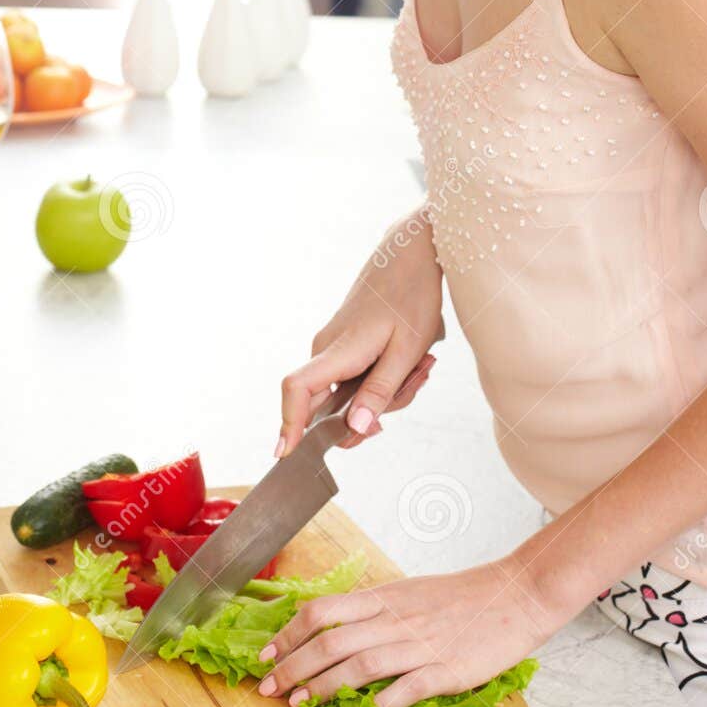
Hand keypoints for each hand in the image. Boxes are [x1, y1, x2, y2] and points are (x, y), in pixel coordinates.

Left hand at [255, 554, 561, 706]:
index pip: (322, 611)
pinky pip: (405, 689)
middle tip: (269, 687)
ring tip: (300, 703)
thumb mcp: (411, 592)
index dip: (288, 633)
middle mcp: (396, 619)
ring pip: (359, 665)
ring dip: (324, 687)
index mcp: (385, 597)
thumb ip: (377, 610)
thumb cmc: (463, 596)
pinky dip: (378, 705)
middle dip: (293, 666)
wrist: (515, 595)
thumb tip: (337, 629)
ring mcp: (420, 645)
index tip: (267, 654)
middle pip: (331, 641)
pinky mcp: (446, 670)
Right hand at [276, 205, 444, 457]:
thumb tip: (354, 429)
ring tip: (421, 366)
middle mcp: (326, 350)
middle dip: (372, 413)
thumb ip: (379, 393)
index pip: (297, 390)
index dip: (288, 423)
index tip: (285, 453)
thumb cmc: (412, 295)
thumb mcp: (406, 350)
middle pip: (331, 405)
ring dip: (388, 393)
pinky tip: (413, 363)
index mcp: (338, 350)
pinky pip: (357, 378)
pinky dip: (385, 380)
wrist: (412, 253)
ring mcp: (334, 347)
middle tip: (414, 385)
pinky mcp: (345, 344)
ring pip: (351, 393)